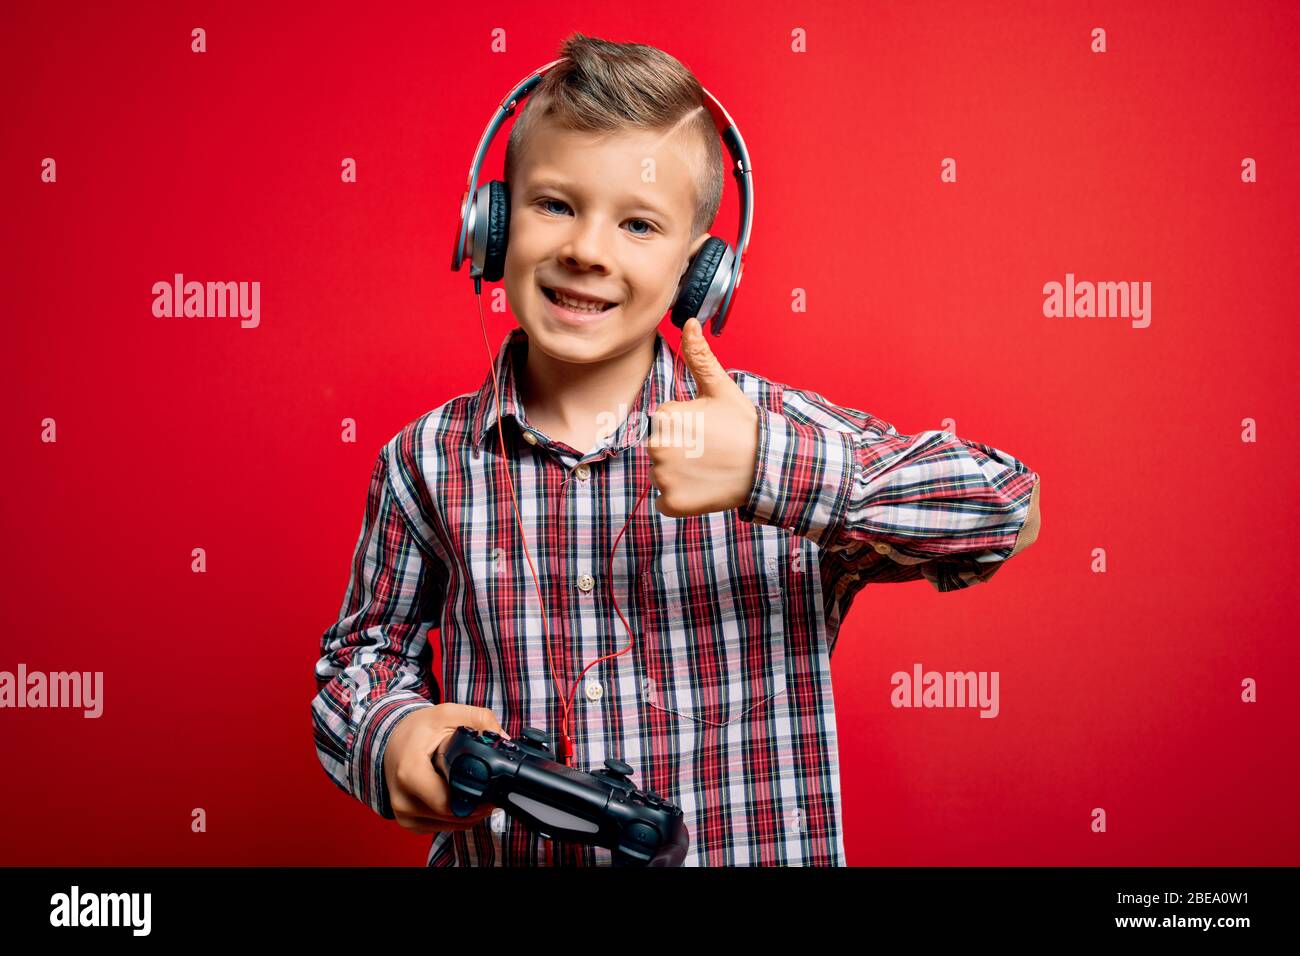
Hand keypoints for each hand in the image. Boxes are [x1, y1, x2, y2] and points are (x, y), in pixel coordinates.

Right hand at [383, 703, 509, 834]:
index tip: (490, 789)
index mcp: (410, 773)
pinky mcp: (407, 822)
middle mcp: (402, 798)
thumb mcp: (447, 713)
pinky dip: (454, 817)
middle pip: (451, 816)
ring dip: (467, 813)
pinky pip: (440, 828)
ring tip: (475, 792)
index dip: (474, 799)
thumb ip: (480, 720)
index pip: (447, 802)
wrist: (392, 740)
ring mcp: (403, 814)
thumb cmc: (418, 729)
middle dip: (475, 805)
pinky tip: (459, 799)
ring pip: (448, 825)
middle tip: (489, 791)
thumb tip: (504, 740)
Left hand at [648, 317, 759, 516]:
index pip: (664, 422)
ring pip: (661, 475)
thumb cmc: (743, 425)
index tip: (709, 430)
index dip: (687, 427)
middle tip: (710, 450)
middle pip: (659, 449)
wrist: (767, 466)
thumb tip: (689, 322)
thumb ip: (699, 357)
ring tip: (709, 469)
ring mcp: (663, 476)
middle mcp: (657, 445)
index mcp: (665, 415)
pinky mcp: (671, 503)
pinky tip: (704, 488)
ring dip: (680, 475)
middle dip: (680, 450)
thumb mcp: (720, 388)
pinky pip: (665, 501)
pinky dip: (682, 498)